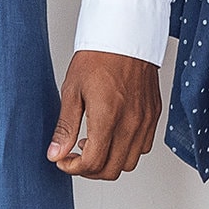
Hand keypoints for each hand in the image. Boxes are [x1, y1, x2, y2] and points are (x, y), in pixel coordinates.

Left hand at [47, 50, 161, 179]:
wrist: (124, 38)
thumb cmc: (97, 58)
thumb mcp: (71, 90)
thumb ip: (65, 127)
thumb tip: (55, 153)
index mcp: (108, 117)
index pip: (93, 162)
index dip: (73, 168)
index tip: (62, 160)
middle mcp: (131, 124)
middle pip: (112, 169)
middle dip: (89, 170)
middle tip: (73, 156)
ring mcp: (145, 122)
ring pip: (129, 163)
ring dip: (108, 162)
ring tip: (90, 144)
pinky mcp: (153, 117)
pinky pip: (143, 147)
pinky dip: (126, 151)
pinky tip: (110, 136)